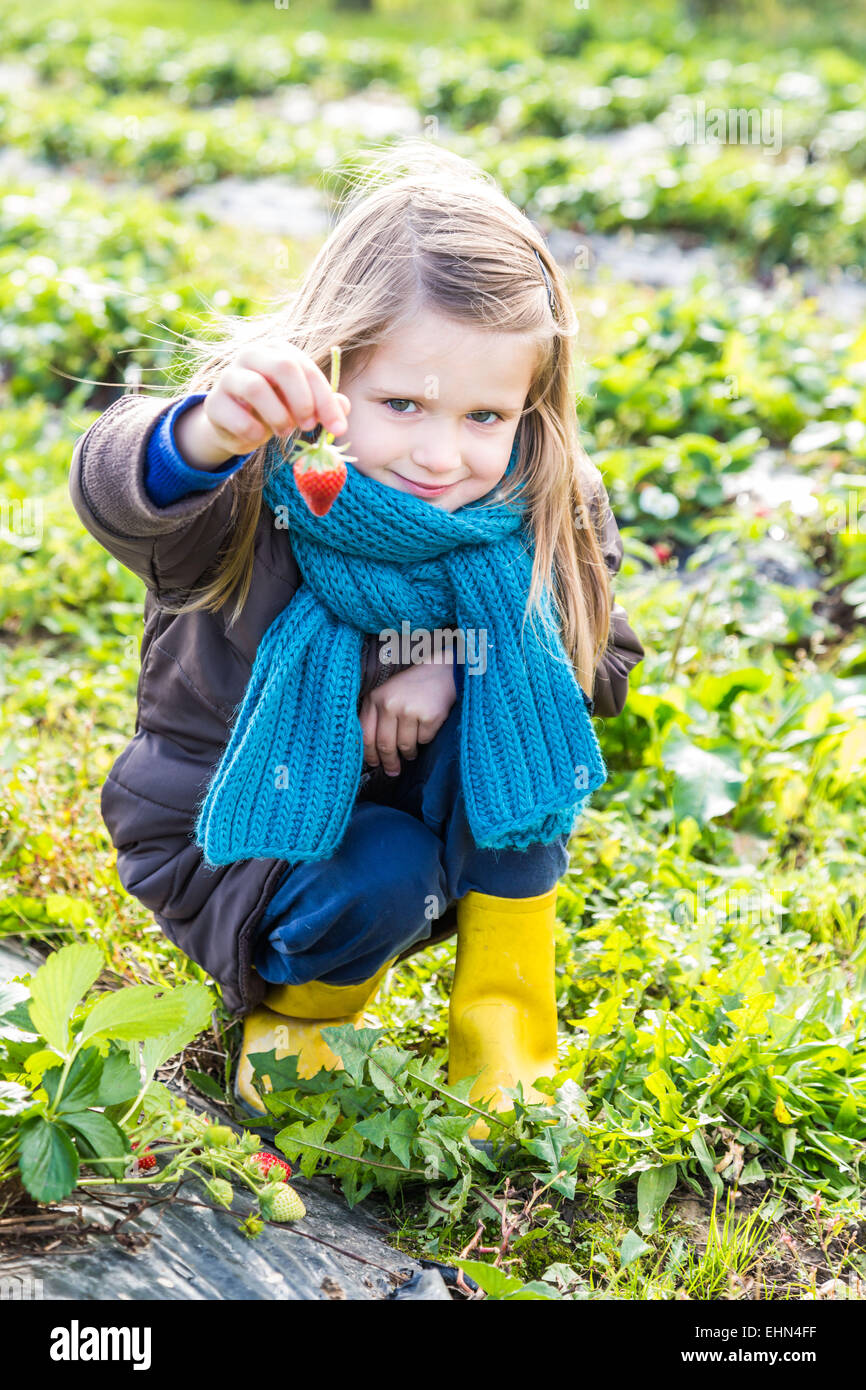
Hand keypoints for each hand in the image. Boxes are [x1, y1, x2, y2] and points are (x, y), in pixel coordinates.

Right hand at [174, 342, 351, 468]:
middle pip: (283, 367)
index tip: (339, 429)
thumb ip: (324, 404)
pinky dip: (255, 433)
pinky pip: (238, 418)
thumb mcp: (303, 405)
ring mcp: (229, 376)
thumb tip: (344, 408)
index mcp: (278, 350)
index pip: (307, 369)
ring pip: (256, 387)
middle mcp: (252, 354)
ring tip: (284, 431)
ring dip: (278, 417)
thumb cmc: (276, 408)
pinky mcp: (214, 403)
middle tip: (308, 426)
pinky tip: (258, 436)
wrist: (236, 426)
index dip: (326, 401)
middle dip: (302, 401)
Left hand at [359, 658, 456, 775]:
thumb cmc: (411, 684)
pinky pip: (424, 740)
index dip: (369, 754)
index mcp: (375, 698)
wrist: (440, 668)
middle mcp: (390, 704)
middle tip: (393, 771)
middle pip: (384, 745)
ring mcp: (410, 710)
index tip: (374, 764)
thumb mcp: (386, 693)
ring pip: (405, 746)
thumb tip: (372, 751)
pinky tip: (425, 730)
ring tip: (411, 752)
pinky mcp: (430, 716)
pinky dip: (425, 739)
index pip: (366, 735)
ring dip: (408, 753)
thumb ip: (376, 716)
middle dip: (389, 762)